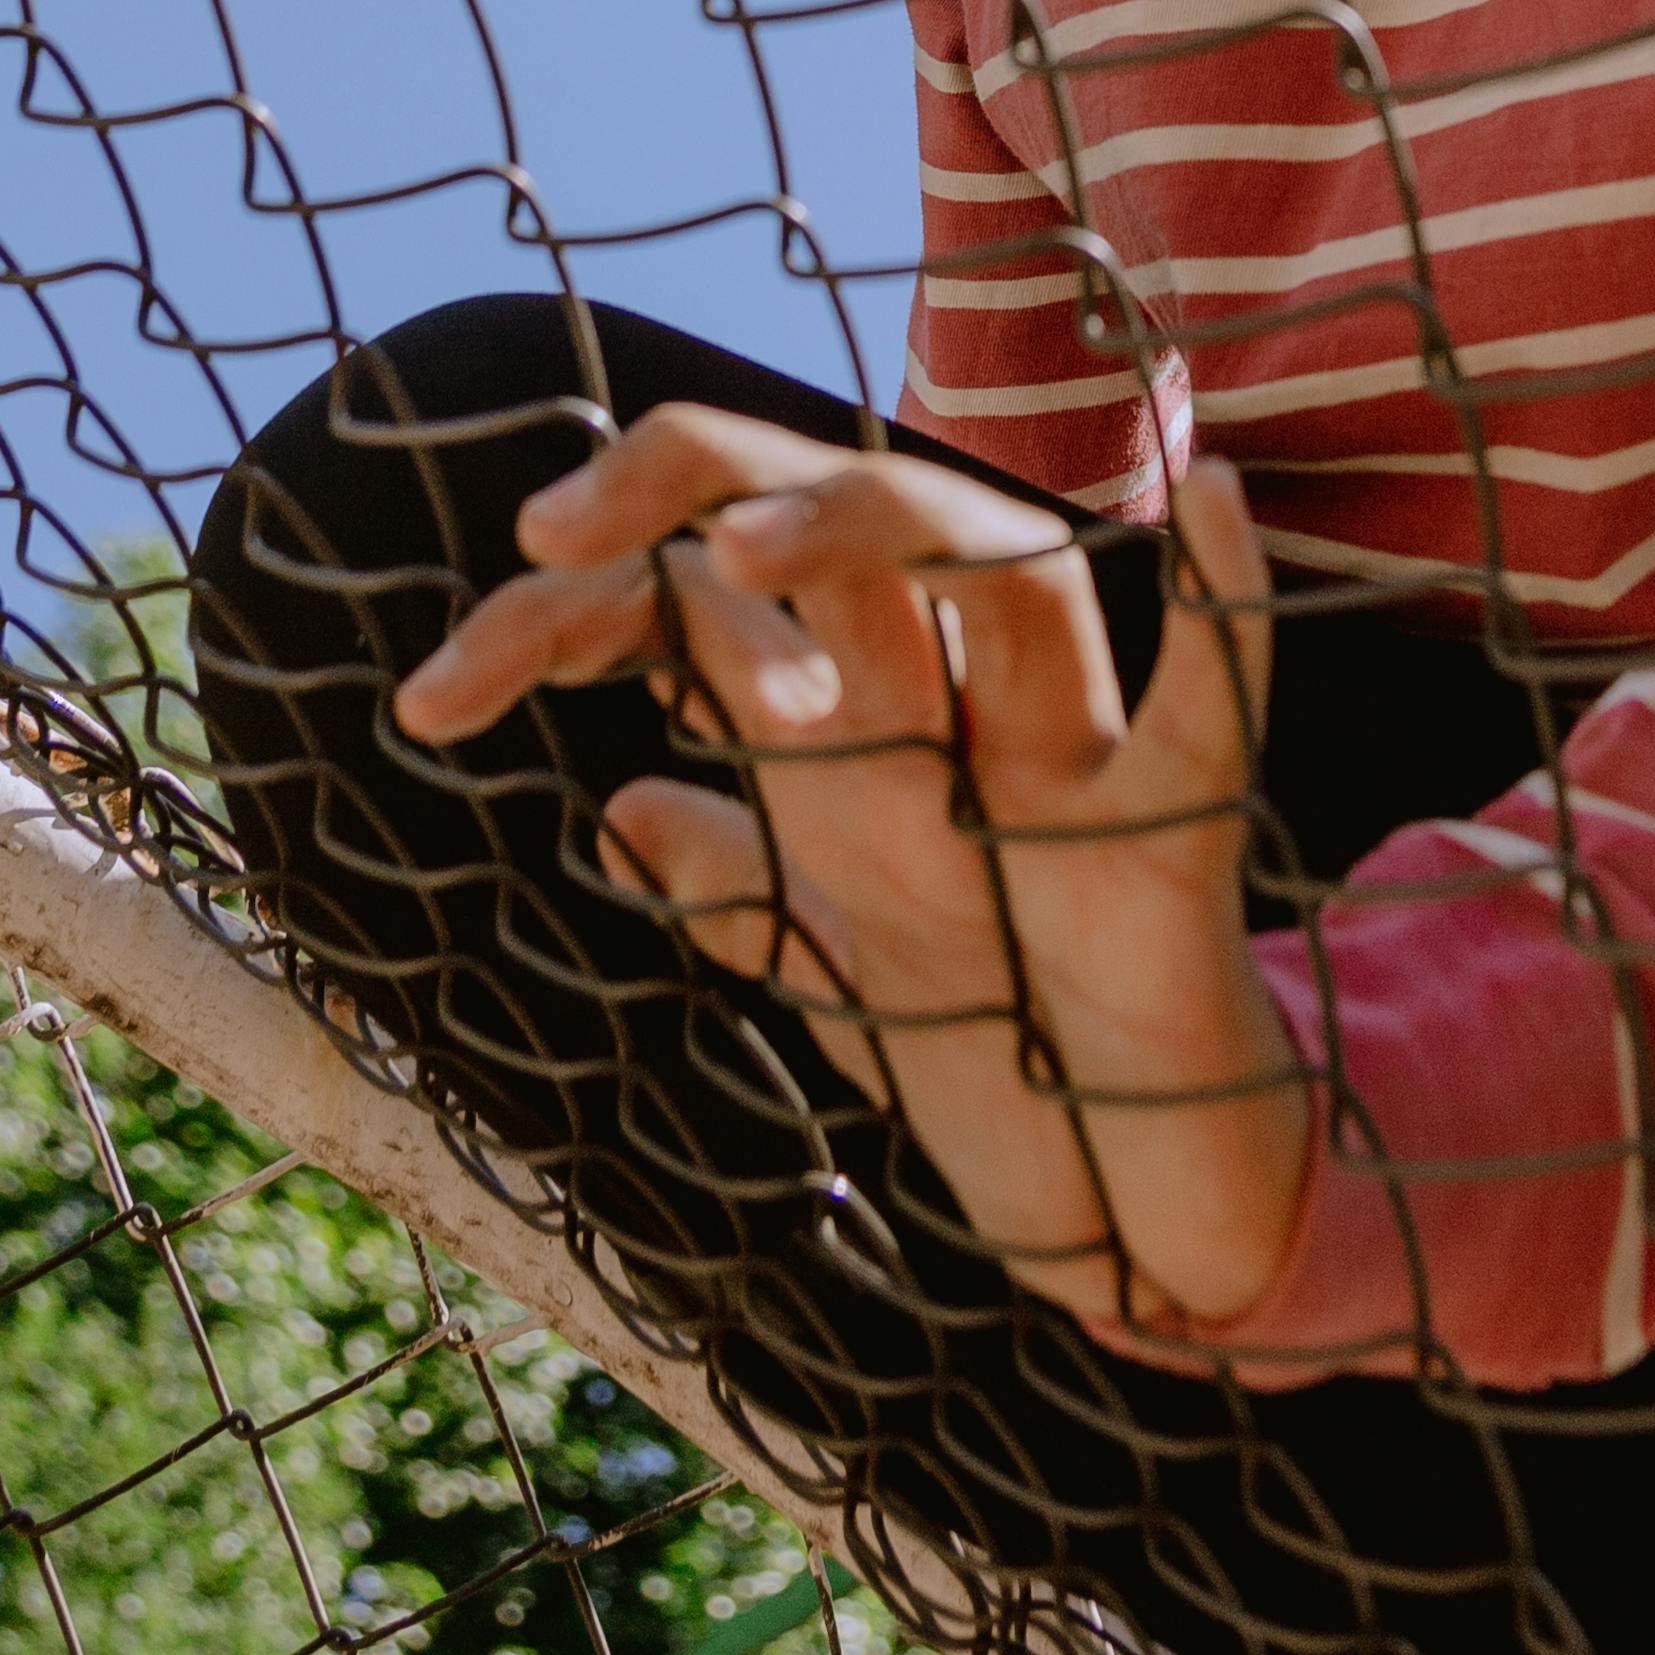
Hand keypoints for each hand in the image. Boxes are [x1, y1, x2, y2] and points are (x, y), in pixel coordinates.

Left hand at [392, 401, 1323, 1343]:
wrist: (1121, 1170)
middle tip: (538, 532)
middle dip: (676, 485)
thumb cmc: (984, 1023)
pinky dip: (1227, 604)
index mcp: (848, 706)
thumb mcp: (830, 950)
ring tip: (750, 546)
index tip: (427, 705)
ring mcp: (1060, 741)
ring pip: (988, 560)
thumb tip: (622, 814)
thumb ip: (738, 881)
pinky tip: (1217, 504)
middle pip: (817, 507)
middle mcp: (944, 687)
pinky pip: (1209, 703)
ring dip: (878, 523)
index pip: (693, 589)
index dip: (555, 619)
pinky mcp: (1166, 824)